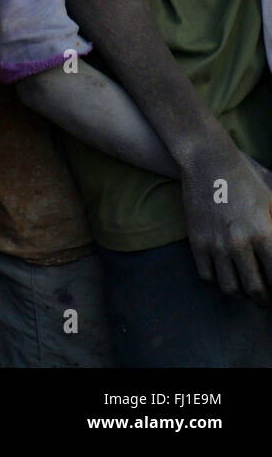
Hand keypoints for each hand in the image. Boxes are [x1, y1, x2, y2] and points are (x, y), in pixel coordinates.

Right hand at [181, 147, 271, 304]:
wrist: (207, 162)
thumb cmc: (246, 180)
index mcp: (263, 233)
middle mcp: (238, 243)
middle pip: (255, 289)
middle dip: (264, 300)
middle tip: (266, 299)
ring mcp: (215, 243)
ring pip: (229, 287)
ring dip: (240, 294)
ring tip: (245, 290)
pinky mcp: (196, 241)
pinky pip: (206, 275)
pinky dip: (217, 280)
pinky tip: (225, 273)